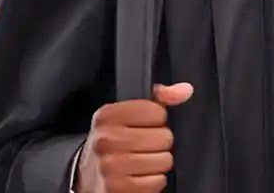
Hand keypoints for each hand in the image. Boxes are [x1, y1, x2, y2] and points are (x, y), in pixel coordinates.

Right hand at [76, 82, 192, 192]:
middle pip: (164, 138)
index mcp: (107, 116)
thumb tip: (184, 90)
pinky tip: (140, 176)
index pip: (156, 112)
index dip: (156, 120)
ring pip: (164, 161)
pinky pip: (157, 182)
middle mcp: (106, 140)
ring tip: (142, 161)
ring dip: (158, 163)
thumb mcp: (126, 115)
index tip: (145, 126)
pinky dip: (153, 182)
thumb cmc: (113, 143)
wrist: (89, 176)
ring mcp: (111, 166)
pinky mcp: (118, 188)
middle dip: (159, 143)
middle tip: (144, 146)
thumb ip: (157, 99)